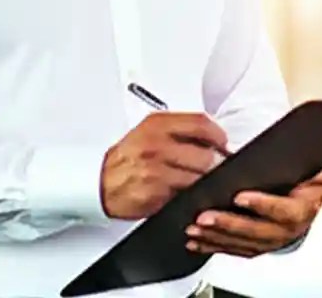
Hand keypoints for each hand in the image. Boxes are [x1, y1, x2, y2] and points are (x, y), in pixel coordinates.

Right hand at [100, 112, 228, 219]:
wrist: (98, 182)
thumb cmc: (127, 159)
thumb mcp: (148, 133)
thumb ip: (178, 132)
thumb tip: (212, 138)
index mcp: (156, 125)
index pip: (201, 124)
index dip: (218, 136)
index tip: (223, 145)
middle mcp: (156, 145)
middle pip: (206, 154)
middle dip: (215, 165)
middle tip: (213, 169)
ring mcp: (156, 170)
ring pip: (199, 178)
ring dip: (204, 183)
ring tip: (199, 183)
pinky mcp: (155, 194)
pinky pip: (186, 196)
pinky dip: (192, 197)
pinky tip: (186, 194)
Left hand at [184, 158, 321, 256]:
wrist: (309, 198)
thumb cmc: (306, 176)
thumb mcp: (316, 164)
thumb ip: (318, 157)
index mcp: (305, 207)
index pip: (286, 211)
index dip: (263, 205)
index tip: (239, 197)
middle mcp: (289, 229)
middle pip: (259, 232)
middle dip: (230, 225)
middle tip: (205, 217)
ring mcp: (272, 240)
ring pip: (243, 243)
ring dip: (216, 238)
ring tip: (194, 229)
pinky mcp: (257, 245)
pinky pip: (234, 248)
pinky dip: (213, 246)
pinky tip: (196, 241)